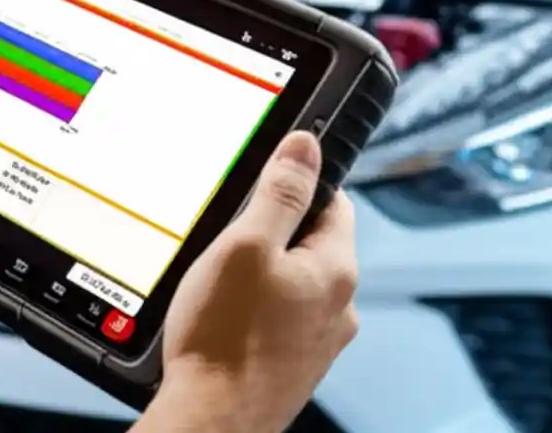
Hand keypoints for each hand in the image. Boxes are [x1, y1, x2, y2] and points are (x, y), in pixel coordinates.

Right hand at [131, 132, 358, 432]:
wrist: (212, 421)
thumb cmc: (224, 338)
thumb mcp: (245, 245)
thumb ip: (280, 193)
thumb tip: (306, 146)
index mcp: (336, 269)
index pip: (333, 202)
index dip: (297, 185)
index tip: (264, 186)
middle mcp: (339, 308)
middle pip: (311, 244)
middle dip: (272, 234)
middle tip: (228, 241)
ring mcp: (319, 341)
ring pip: (294, 284)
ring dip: (262, 276)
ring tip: (220, 286)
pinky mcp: (294, 366)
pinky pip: (280, 320)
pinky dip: (256, 312)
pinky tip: (223, 320)